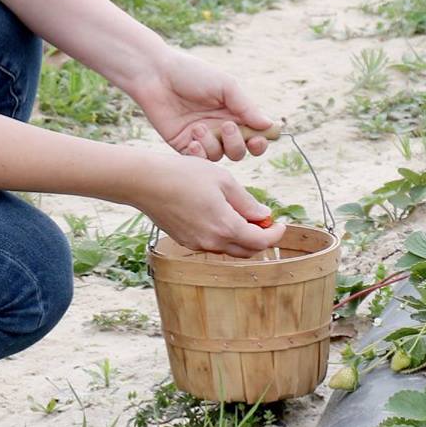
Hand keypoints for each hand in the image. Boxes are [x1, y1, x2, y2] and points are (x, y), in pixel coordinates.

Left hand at [131, 47, 280, 161]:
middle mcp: (221, 128)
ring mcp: (203, 138)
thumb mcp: (225, 86)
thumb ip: (246, 107)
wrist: (156, 75)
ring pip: (220, 157)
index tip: (258, 139)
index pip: (255, 134)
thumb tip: (269, 126)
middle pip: (241, 151)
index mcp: (234, 112)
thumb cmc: (192, 74)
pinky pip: (199, 160)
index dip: (261, 141)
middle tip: (226, 127)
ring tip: (198, 127)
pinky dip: (199, 155)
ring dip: (213, 145)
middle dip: (237, 144)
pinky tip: (192, 142)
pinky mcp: (184, 145)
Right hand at [135, 154, 288, 256]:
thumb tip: (264, 215)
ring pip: (228, 248)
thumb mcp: (223, 181)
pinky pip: (212, 243)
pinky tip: (220, 215)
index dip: (275, 234)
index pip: (261, 242)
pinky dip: (223, 235)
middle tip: (265, 222)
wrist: (144, 182)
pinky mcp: (184, 240)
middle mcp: (212, 242)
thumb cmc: (184, 175)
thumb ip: (247, 202)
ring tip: (243, 215)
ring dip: (241, 237)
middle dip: (260, 239)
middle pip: (246, 251)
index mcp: (226, 227)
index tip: (280, 223)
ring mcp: (196, 244)